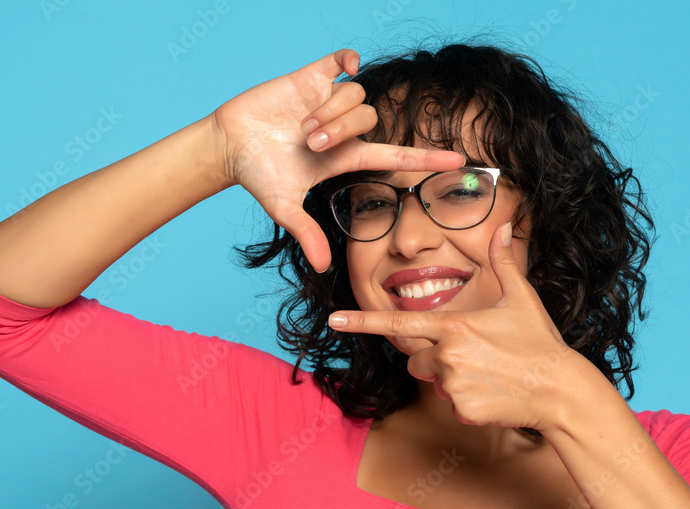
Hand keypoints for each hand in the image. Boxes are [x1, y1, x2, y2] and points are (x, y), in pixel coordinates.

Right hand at [209, 49, 463, 272]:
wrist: (230, 145)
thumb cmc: (258, 176)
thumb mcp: (284, 208)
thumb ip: (306, 234)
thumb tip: (324, 267)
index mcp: (346, 157)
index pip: (397, 155)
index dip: (427, 158)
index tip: (459, 161)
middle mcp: (344, 129)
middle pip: (368, 120)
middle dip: (340, 130)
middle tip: (309, 142)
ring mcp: (329, 101)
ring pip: (356, 96)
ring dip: (332, 110)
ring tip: (302, 124)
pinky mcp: (311, 78)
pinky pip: (342, 60)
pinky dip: (349, 60)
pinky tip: (345, 67)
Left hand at [326, 221, 591, 430]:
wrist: (560, 390)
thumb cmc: (540, 341)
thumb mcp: (521, 299)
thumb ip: (503, 263)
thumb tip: (501, 227)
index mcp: (454, 325)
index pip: (398, 325)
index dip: (362, 322)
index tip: (333, 320)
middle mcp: (447, 355)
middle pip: (417, 359)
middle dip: (436, 358)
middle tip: (476, 356)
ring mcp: (453, 385)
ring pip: (433, 382)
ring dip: (451, 380)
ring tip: (488, 374)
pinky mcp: (462, 410)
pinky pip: (451, 405)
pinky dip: (467, 401)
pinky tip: (493, 394)